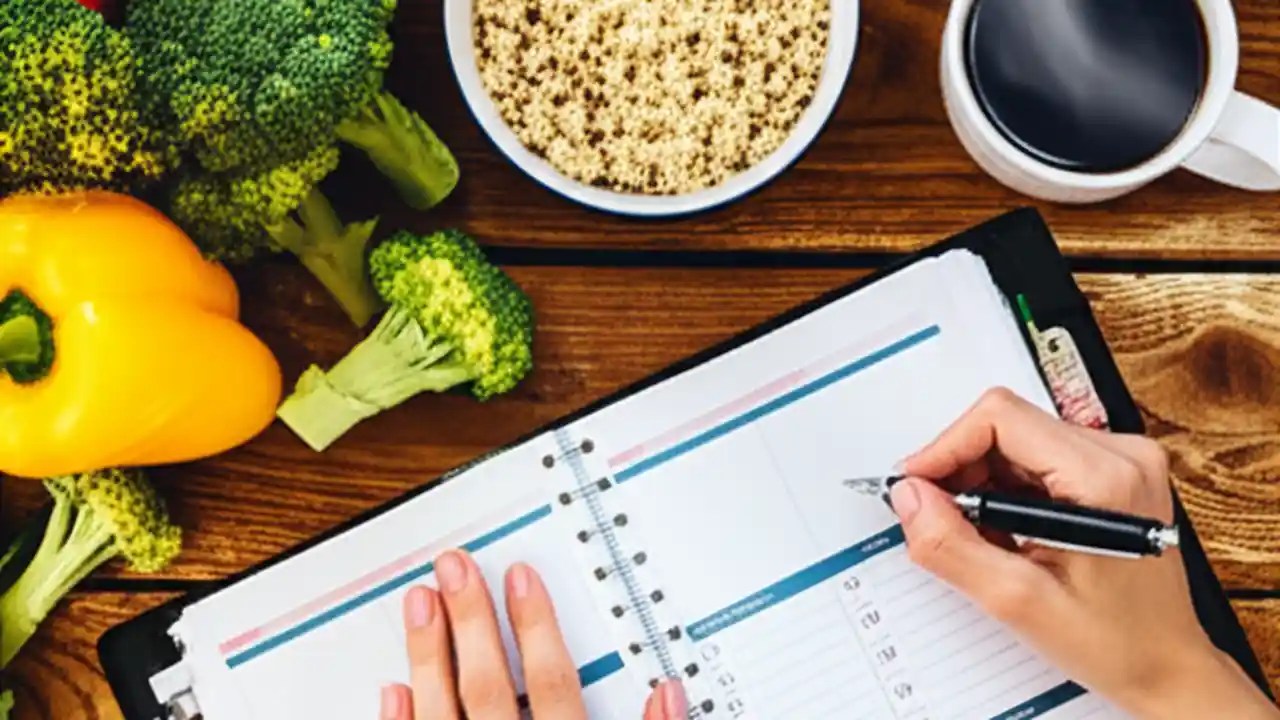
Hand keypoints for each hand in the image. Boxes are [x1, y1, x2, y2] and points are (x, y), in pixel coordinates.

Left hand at [378, 550, 687, 719]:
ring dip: (429, 657)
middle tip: (454, 568)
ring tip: (418, 604)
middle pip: (489, 689)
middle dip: (472, 622)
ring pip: (442, 714)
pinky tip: (392, 687)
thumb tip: (668, 693)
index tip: (520, 577)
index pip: (551, 686)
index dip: (536, 627)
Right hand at [894, 388, 1277, 719]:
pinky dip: (1007, 488)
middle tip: (942, 520)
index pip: (1000, 418)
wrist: (1166, 666)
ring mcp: (1122, 459)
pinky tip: (1009, 531)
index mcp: (1106, 477)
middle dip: (962, 470)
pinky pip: (1037, 456)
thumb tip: (909, 497)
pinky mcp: (1113, 470)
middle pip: (1007, 425)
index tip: (915, 485)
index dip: (945, 447)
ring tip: (985, 536)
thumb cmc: (1115, 641)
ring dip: (983, 481)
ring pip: (1018, 439)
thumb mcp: (1016, 600)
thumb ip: (950, 544)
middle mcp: (1122, 454)